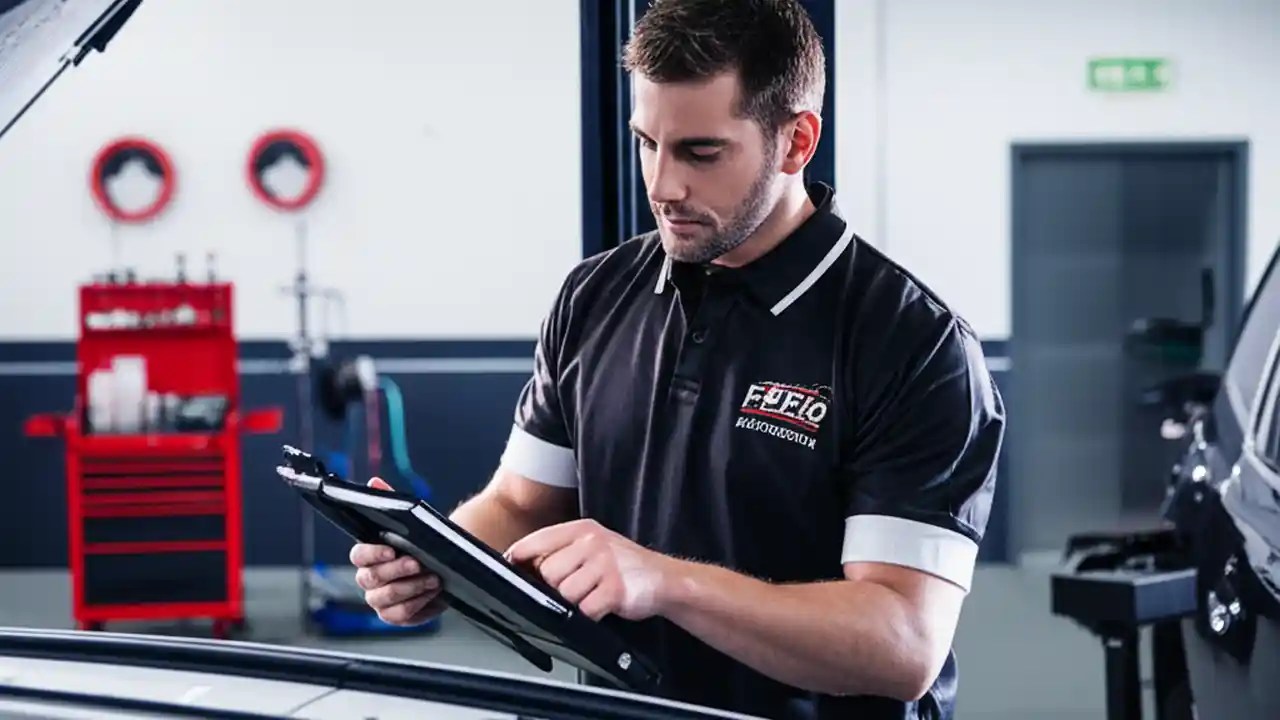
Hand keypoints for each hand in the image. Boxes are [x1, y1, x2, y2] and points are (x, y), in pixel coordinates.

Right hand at [349, 478, 446, 625]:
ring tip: (433, 578)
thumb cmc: (423, 542)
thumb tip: (374, 483)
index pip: (358, 556)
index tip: (392, 549)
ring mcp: (381, 599)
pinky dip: (416, 604)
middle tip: (418, 563)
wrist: (448, 564)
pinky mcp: (397, 615)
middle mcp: (369, 579)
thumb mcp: (411, 520)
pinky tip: (432, 593)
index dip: (372, 554)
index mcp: (369, 555)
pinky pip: (399, 615)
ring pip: (384, 599)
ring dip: (409, 588)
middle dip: (395, 571)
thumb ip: (390, 501)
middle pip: (369, 579)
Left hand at [505, 518, 674, 621]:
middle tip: (575, 589)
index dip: (519, 556)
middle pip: (547, 572)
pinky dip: (591, 614)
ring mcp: (605, 564)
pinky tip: (602, 606)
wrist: (664, 578)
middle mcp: (592, 542)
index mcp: (582, 529)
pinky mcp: (615, 589)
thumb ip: (562, 549)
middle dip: (555, 587)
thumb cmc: (623, 565)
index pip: (537, 541)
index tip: (510, 566)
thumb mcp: (593, 546)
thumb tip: (522, 564)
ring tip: (592, 596)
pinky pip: (586, 609)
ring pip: (564, 593)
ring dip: (575, 602)